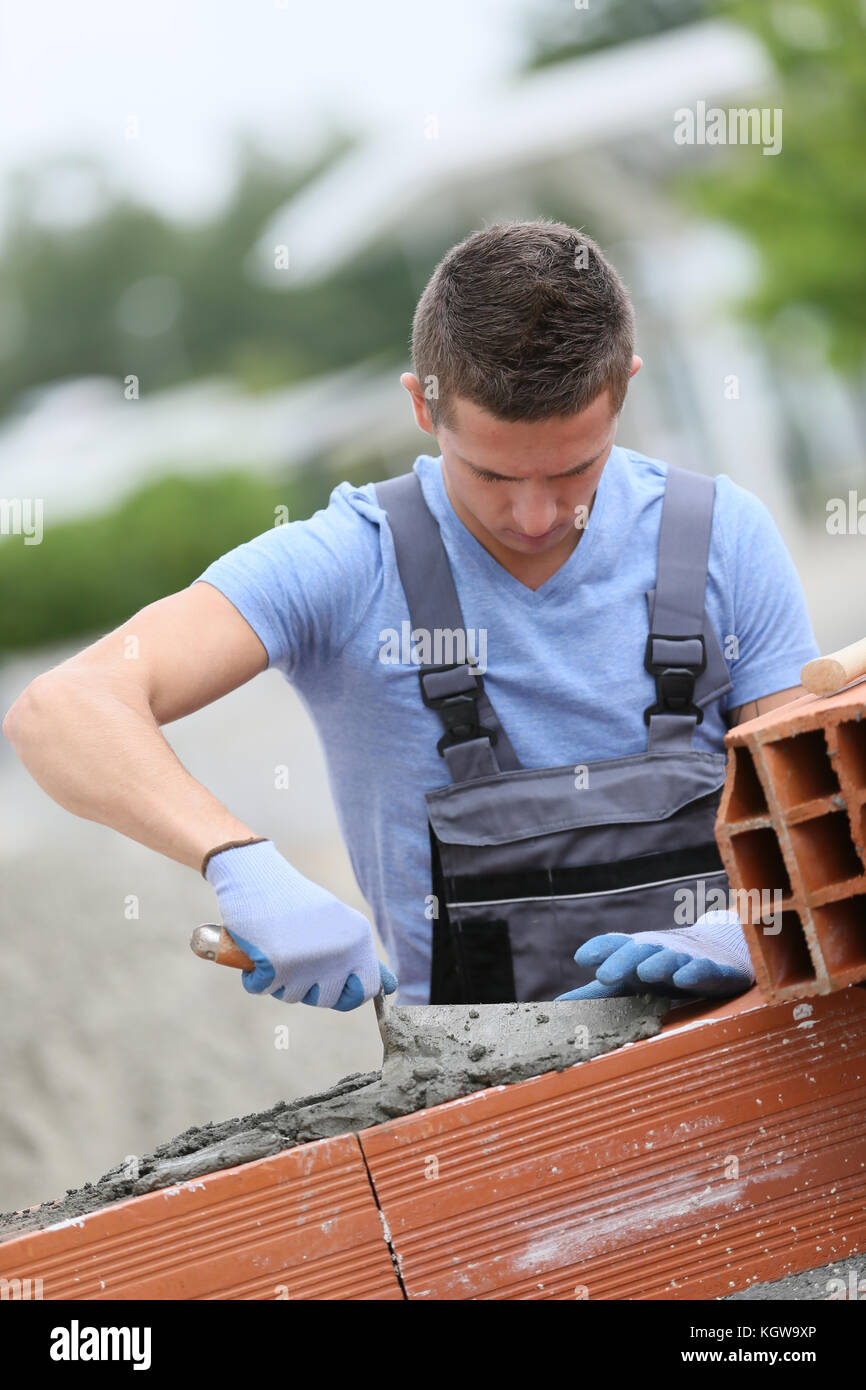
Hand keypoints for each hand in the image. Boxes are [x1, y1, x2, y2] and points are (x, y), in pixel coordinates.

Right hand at [205, 839, 397, 1009]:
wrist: (255, 877)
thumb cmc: (293, 902)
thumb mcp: (338, 923)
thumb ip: (360, 956)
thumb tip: (391, 988)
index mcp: (359, 939)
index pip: (368, 989)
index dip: (347, 992)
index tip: (329, 984)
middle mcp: (341, 951)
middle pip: (328, 999)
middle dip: (309, 989)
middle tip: (294, 957)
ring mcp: (311, 961)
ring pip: (292, 997)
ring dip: (279, 981)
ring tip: (275, 946)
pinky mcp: (277, 965)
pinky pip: (260, 988)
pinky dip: (253, 977)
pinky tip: (256, 950)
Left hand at [555, 911, 753, 1001]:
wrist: (717, 954)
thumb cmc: (660, 971)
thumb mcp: (627, 983)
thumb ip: (594, 996)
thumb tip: (555, 1007)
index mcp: (635, 954)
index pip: (615, 945)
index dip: (600, 949)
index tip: (581, 958)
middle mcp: (659, 953)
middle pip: (640, 950)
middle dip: (623, 960)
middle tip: (605, 975)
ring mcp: (688, 960)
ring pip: (672, 957)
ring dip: (658, 962)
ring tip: (645, 972)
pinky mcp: (715, 972)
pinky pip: (706, 971)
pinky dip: (696, 971)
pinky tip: (685, 977)